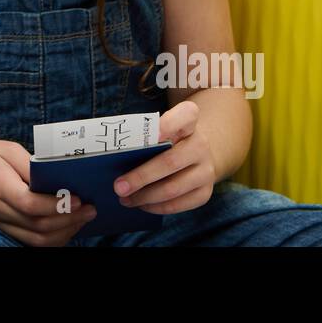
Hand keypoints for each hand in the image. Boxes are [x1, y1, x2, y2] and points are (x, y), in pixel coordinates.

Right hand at [0, 139, 96, 246]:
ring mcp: (1, 222)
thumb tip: (56, 177)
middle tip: (90, 209)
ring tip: (83, 218)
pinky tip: (67, 226)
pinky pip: (31, 241)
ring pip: (36, 239)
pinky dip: (53, 238)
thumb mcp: (5, 149)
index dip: (56, 205)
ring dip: (64, 232)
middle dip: (69, 220)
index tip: (78, 198)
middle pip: (37, 225)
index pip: (29, 203)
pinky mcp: (5, 228)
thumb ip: (30, 163)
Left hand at [113, 100, 215, 214]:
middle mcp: (201, 145)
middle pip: (170, 162)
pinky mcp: (204, 192)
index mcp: (189, 120)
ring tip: (124, 198)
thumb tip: (115, 156)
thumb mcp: (160, 127)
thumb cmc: (167, 138)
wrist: (195, 153)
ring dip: (144, 197)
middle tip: (118, 187)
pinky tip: (141, 204)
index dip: (168, 125)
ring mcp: (206, 170)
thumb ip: (143, 134)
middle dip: (141, 177)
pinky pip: (178, 205)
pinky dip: (156, 207)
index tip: (153, 134)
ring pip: (173, 188)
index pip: (185, 115)